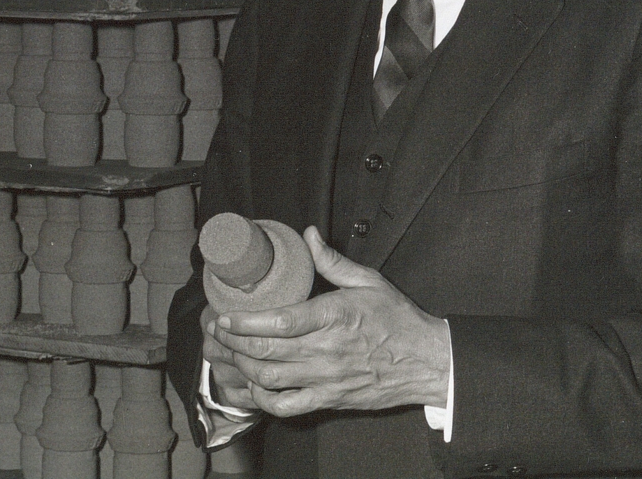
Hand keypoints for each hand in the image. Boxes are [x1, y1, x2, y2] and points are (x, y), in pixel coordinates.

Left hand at [209, 226, 450, 417]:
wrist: (425, 361)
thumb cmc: (397, 319)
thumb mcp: (368, 280)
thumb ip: (332, 260)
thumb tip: (309, 235)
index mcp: (333, 316)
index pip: (280, 322)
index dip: (246, 322)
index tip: (226, 315)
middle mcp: (326, 350)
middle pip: (266, 352)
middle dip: (233, 342)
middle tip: (216, 331)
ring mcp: (326, 378)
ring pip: (270, 379)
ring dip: (242, 367)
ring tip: (228, 352)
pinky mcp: (329, 399)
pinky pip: (288, 406)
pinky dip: (264, 399)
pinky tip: (254, 385)